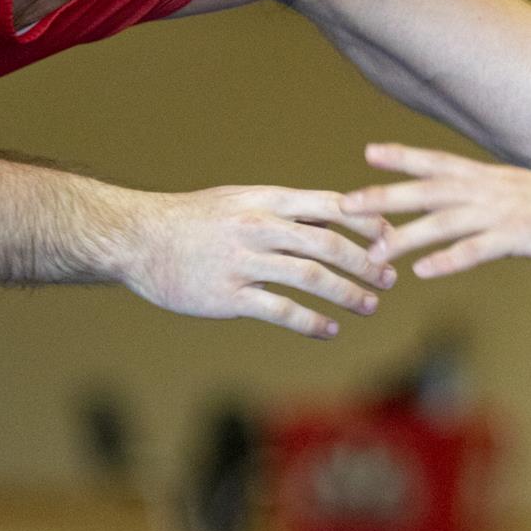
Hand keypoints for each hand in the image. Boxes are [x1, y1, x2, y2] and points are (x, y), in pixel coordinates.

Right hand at [110, 185, 395, 338]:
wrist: (139, 239)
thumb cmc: (193, 220)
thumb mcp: (239, 200)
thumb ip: (283, 210)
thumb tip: (332, 218)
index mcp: (265, 200)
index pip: (329, 207)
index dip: (366, 223)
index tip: (391, 238)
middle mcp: (259, 227)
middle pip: (328, 245)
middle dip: (366, 263)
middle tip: (389, 279)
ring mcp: (244, 262)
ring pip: (311, 278)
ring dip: (347, 294)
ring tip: (369, 306)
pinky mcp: (229, 295)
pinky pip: (281, 310)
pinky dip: (311, 322)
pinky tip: (329, 330)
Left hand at [342, 144, 530, 276]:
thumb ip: (507, 200)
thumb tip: (485, 208)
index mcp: (497, 178)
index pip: (441, 163)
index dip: (405, 158)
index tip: (370, 154)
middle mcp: (496, 189)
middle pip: (429, 190)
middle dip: (385, 197)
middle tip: (346, 204)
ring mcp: (510, 213)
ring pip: (445, 221)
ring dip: (406, 237)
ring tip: (374, 254)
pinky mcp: (527, 238)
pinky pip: (481, 249)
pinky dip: (450, 259)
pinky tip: (425, 271)